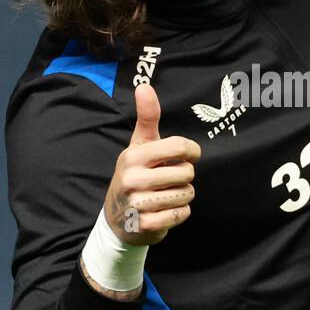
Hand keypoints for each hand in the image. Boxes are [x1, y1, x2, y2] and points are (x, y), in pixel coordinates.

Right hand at [105, 83, 200, 246]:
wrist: (118, 218)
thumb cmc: (135, 174)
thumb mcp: (138, 145)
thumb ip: (147, 117)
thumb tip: (144, 85)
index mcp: (133, 156)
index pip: (179, 147)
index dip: (191, 151)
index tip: (187, 155)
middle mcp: (133, 179)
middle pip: (187, 173)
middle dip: (185, 177)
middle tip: (171, 179)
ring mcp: (138, 203)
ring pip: (187, 195)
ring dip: (183, 195)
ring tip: (167, 194)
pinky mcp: (146, 224)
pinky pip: (181, 214)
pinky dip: (180, 213)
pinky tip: (166, 210)